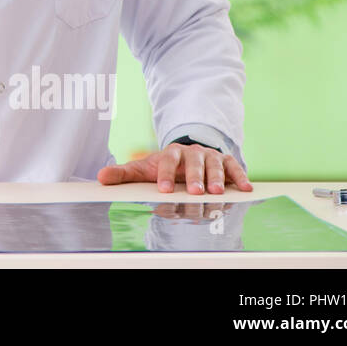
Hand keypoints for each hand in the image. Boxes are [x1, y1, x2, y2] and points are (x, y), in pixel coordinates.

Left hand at [97, 143, 253, 193]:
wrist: (186, 155)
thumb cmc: (164, 167)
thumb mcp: (144, 169)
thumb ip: (123, 174)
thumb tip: (100, 176)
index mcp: (171, 153)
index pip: (167, 161)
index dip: (165, 174)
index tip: (163, 189)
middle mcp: (192, 153)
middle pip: (193, 163)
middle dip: (194, 177)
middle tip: (195, 192)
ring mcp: (210, 156)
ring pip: (214, 165)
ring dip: (216, 178)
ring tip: (217, 192)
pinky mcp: (226, 161)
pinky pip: (235, 167)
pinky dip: (240, 177)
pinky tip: (246, 188)